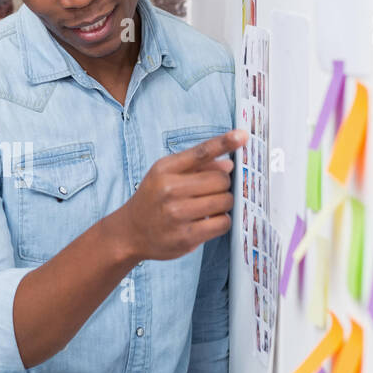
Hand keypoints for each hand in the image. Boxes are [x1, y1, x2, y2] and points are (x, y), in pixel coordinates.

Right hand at [114, 129, 245, 262]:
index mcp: (164, 170)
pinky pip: (222, 223)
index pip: (201, 152)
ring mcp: (177, 214)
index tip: (242, 135)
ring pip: (224, 201)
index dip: (224, 142)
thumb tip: (228, 166)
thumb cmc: (152, 200)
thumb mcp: (164, 176)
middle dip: (223, 185)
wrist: (130, 233)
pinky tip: (210, 221)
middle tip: (212, 191)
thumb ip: (196, 167)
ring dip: (224, 203)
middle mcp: (169, 190)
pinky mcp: (186, 236)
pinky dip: (222, 221)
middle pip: (220, 180)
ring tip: (210, 207)